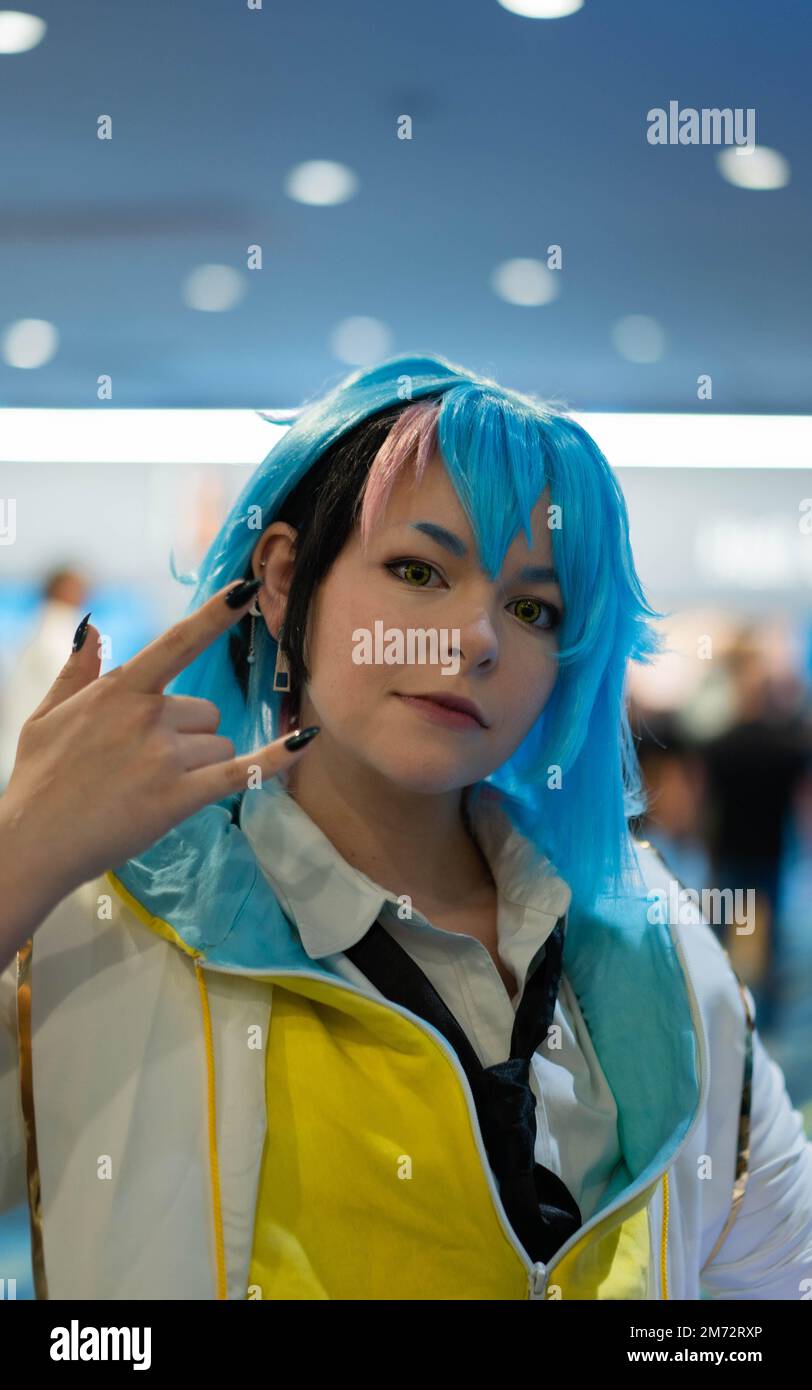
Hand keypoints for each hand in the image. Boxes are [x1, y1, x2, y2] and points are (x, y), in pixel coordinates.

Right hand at [0, 579, 318, 965]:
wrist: (31, 842)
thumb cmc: (37, 779)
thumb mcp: (46, 715)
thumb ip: (78, 670)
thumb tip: (94, 628)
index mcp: (118, 690)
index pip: (177, 642)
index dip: (216, 613)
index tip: (248, 586)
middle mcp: (147, 715)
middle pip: (207, 712)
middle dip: (190, 736)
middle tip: (148, 766)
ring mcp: (165, 756)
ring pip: (221, 745)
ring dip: (202, 766)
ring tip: (154, 789)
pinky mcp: (179, 796)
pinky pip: (242, 772)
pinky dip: (275, 759)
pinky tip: (304, 741)